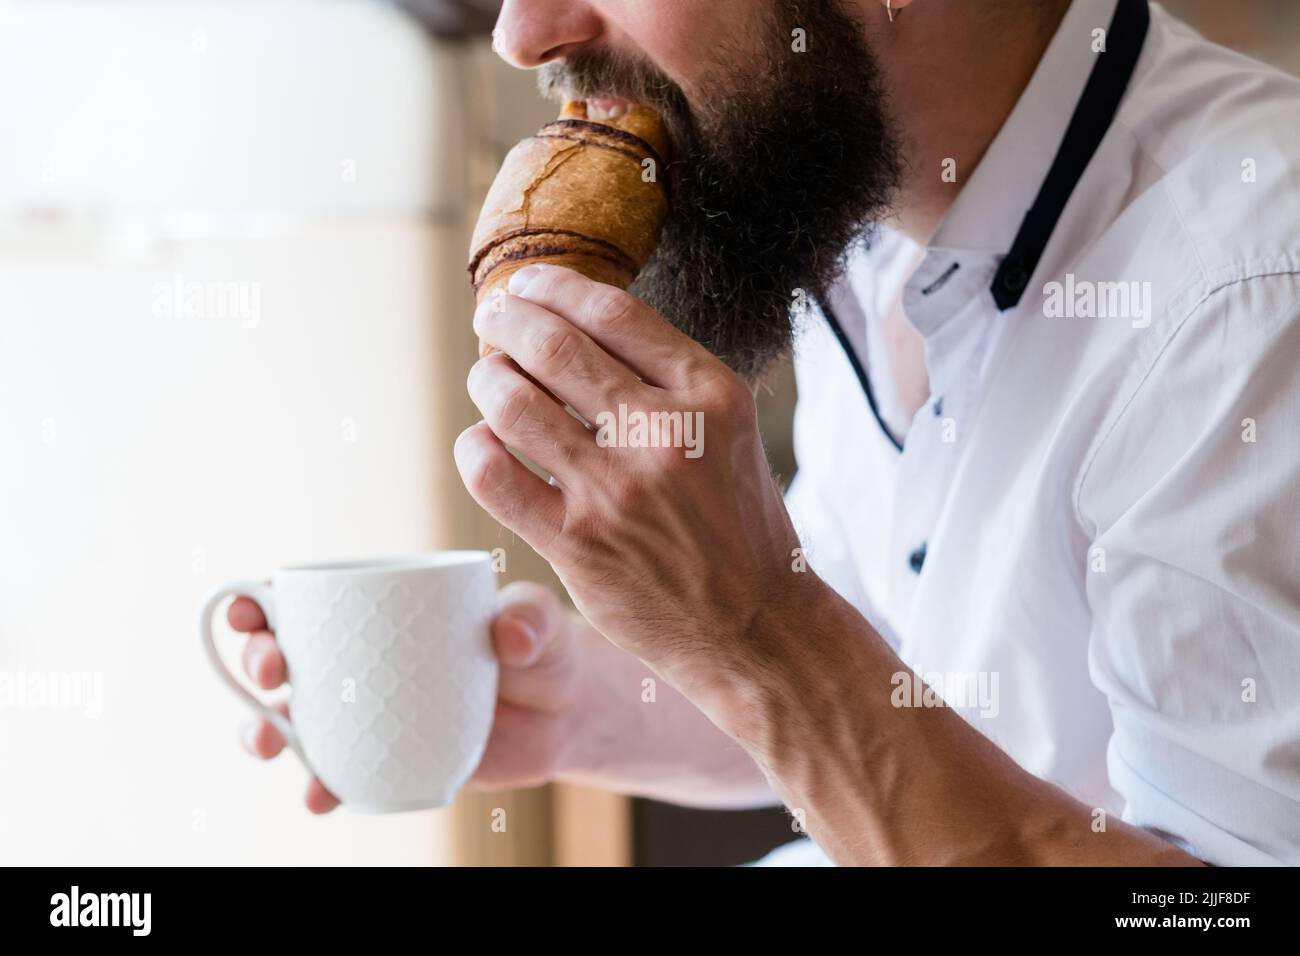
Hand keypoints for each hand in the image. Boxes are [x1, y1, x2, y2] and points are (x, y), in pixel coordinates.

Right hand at [228, 581, 586, 805]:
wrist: (566, 716)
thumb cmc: (543, 648)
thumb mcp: (541, 620)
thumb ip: (530, 617)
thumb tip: (509, 634)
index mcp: (381, 608)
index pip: (308, 596)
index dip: (262, 597)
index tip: (253, 603)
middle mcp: (361, 658)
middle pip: (284, 654)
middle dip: (257, 658)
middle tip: (273, 669)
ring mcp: (368, 711)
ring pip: (295, 719)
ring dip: (264, 729)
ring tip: (269, 740)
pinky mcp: (385, 758)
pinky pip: (338, 774)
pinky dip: (320, 786)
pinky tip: (320, 794)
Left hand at [457, 265, 813, 693]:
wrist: (755, 627)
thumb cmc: (739, 525)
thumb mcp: (731, 434)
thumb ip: (669, 381)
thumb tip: (577, 325)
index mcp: (711, 395)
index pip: (612, 312)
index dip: (555, 286)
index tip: (530, 283)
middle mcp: (663, 434)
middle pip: (553, 346)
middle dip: (507, 319)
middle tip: (492, 317)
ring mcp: (615, 491)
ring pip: (512, 402)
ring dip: (486, 378)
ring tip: (488, 378)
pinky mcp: (576, 543)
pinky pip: (493, 475)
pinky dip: (475, 447)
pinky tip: (484, 443)